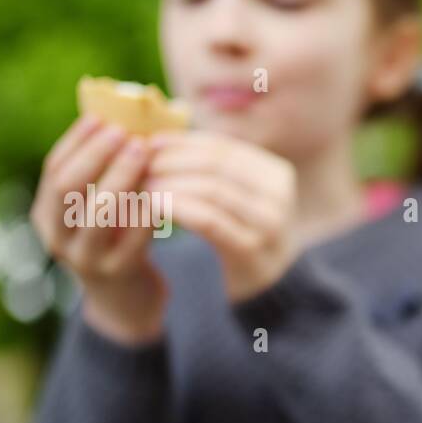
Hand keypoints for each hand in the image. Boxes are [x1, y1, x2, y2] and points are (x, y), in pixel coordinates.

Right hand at [30, 115, 166, 344]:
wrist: (125, 300)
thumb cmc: (116, 239)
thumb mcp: (100, 207)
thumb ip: (103, 174)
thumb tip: (125, 118)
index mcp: (48, 214)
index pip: (54, 170)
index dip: (77, 142)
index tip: (101, 117)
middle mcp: (58, 236)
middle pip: (69, 188)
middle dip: (97, 156)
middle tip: (127, 133)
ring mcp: (85, 257)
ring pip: (98, 211)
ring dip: (121, 178)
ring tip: (145, 153)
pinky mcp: (117, 272)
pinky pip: (132, 235)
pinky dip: (146, 209)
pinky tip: (162, 189)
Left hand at [144, 131, 296, 301]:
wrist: (265, 289)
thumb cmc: (242, 236)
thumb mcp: (237, 197)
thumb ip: (212, 168)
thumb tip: (162, 133)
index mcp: (277, 174)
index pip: (223, 147)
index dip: (183, 142)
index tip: (150, 142)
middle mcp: (280, 197)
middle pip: (217, 166)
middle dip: (173, 162)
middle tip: (141, 165)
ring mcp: (270, 225)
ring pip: (212, 190)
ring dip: (172, 184)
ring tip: (144, 186)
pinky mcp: (252, 251)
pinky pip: (209, 220)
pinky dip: (179, 208)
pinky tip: (155, 206)